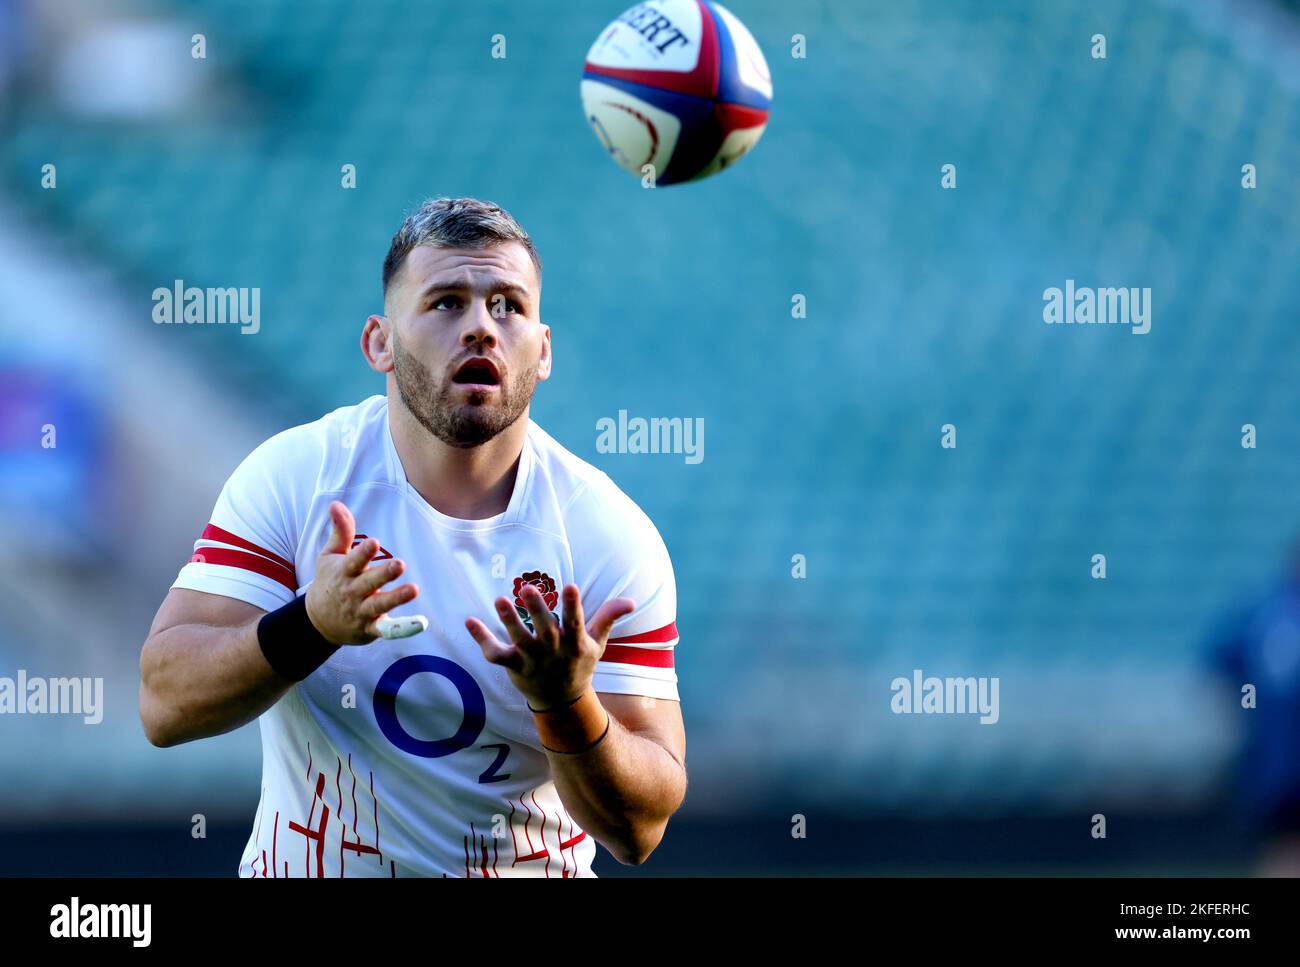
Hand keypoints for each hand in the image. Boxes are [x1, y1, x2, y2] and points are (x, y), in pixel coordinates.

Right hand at [306, 501, 418, 644]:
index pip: (354, 561)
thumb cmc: (330, 581)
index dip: (364, 552)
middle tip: (400, 564)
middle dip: (384, 574)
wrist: (318, 621)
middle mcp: (353, 591)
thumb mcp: (329, 556)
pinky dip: (402, 629)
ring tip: (413, 589)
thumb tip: (336, 503)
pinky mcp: (371, 628)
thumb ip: (340, 531)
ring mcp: (362, 611)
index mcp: (344, 572)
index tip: (375, 543)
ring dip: (396, 599)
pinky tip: (420, 623)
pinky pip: (387, 630)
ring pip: (380, 605)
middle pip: (369, 582)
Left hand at [465, 583, 634, 709]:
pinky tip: (469, 620)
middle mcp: (552, 652)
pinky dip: (481, 639)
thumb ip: (608, 618)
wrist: (561, 702)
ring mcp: (532, 660)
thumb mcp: (597, 643)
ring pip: (518, 640)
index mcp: (574, 644)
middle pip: (544, 630)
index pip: (576, 622)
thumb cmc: (579, 664)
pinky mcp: (513, 666)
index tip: (571, 586)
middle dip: (536, 609)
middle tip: (527, 588)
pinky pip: (495, 654)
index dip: (574, 605)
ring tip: (499, 599)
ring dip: (508, 621)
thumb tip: (630, 601)